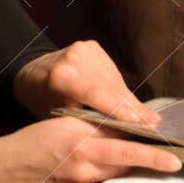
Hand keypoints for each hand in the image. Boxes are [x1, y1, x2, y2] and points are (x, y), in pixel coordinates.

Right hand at [0, 117, 181, 182]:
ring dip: (105, 182)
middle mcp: (82, 174)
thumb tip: (129, 129)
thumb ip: (98, 127)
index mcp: (84, 146)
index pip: (128, 153)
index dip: (154, 158)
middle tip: (131, 163)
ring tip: (80, 172)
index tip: (176, 162)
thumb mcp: (65, 124)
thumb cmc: (34, 142)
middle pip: (122, 173)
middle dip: (132, 169)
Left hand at [13, 40, 158, 124]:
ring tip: (147, 118)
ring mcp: (85, 49)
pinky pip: (112, 73)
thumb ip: (81, 121)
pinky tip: (131, 103)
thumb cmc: (40, 99)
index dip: (120, 110)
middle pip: (110, 87)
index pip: (97, 95)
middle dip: (131, 108)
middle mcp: (75, 58)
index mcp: (61, 76)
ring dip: (130, 100)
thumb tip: (114, 136)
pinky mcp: (93, 46)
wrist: (31, 70)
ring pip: (114, 80)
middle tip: (152, 125)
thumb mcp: (55, 115)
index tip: (141, 123)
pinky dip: (120, 89)